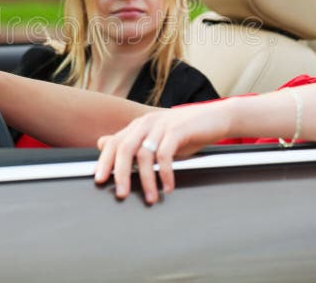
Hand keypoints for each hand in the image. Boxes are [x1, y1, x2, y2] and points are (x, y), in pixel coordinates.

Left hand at [93, 103, 231, 204]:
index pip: (114, 142)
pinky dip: (166, 173)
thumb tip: (102, 143)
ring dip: (147, 180)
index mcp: (138, 126)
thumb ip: (131, 142)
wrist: (216, 118)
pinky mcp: (178, 129)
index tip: (99, 180)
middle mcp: (147, 123)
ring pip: (145, 154)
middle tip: (121, 194)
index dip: (104, 161)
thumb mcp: (155, 138)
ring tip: (150, 198)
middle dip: (121, 173)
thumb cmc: (185, 132)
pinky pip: (166, 154)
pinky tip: (169, 186)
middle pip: (124, 148)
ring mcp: (162, 125)